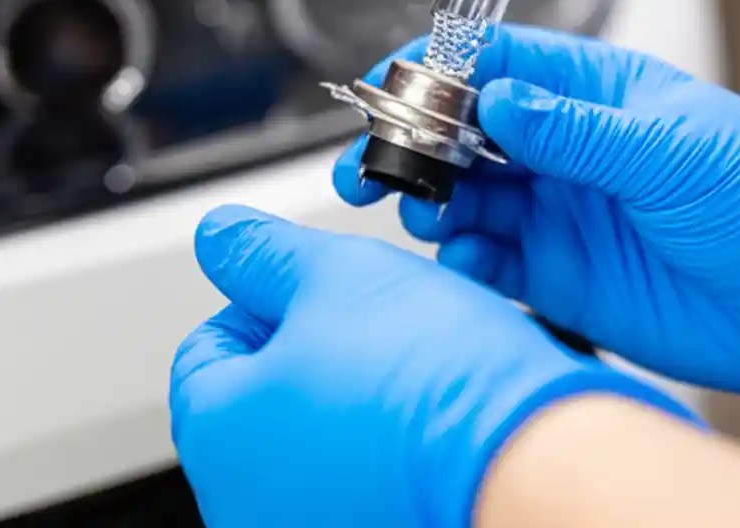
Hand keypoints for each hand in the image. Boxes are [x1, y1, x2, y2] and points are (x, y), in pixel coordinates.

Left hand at [170, 205, 694, 527]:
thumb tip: (220, 237)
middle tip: (370, 329)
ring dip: (348, 404)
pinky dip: (382, 455)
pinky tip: (427, 425)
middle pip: (259, 403)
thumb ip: (259, 254)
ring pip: (313, 447)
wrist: (533, 459)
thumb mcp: (334, 275)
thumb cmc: (437, 381)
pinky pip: (358, 486)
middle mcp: (245, 503)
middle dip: (309, 355)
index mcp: (216, 433)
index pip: (206, 349)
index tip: (314, 293)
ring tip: (409, 374)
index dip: (264, 303)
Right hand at [335, 25, 739, 408]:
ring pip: (464, 199)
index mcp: (594, 95)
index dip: (438, 70)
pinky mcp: (556, 277)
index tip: (393, 87)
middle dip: (410, 145)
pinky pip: (488, 264)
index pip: (497, 63)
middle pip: (461, 134)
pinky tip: (465, 263)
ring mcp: (557, 214)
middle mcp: (565, 152)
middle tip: (372, 165)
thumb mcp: (673, 151)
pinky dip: (464, 263)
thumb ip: (576, 131)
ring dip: (431, 205)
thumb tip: (498, 101)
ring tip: (425, 215)